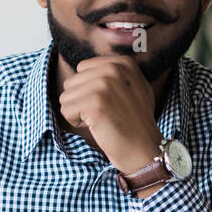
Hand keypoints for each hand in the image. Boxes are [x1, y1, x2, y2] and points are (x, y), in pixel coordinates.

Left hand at [55, 56, 162, 175]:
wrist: (145, 148)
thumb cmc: (136, 122)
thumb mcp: (134, 87)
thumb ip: (114, 74)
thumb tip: (84, 69)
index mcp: (123, 63)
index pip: (82, 69)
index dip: (89, 89)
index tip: (109, 102)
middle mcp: (114, 69)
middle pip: (72, 81)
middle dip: (82, 101)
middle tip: (105, 113)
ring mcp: (105, 85)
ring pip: (66, 96)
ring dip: (78, 112)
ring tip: (101, 120)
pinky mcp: (94, 103)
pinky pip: (66, 110)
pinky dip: (76, 122)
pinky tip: (96, 126)